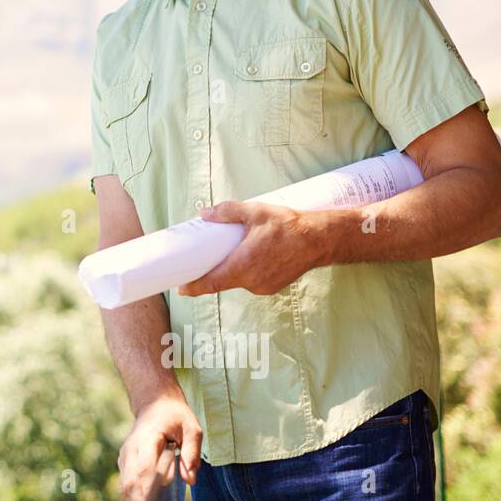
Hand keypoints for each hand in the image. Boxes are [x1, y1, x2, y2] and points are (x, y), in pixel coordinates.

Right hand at [117, 393, 201, 500]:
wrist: (154, 402)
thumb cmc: (176, 416)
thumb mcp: (192, 428)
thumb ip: (192, 453)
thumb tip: (190, 480)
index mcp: (148, 437)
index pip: (145, 467)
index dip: (151, 486)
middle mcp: (132, 447)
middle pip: (131, 481)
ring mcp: (125, 454)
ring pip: (125, 485)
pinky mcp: (125, 461)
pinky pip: (126, 484)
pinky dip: (135, 497)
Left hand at [179, 201, 325, 295]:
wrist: (320, 240)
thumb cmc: (288, 226)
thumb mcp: (255, 212)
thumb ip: (228, 212)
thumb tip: (205, 213)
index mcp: (243, 265)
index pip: (211, 283)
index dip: (194, 287)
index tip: (180, 289)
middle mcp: (251, 281)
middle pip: (222, 282)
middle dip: (209, 275)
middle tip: (197, 265)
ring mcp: (263, 287)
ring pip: (238, 281)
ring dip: (229, 272)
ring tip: (226, 256)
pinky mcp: (272, 287)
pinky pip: (251, 281)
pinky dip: (244, 273)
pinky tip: (246, 260)